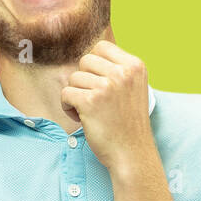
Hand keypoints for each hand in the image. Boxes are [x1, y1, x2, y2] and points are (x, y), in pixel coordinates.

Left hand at [60, 40, 155, 172]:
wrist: (132, 153)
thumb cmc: (128, 122)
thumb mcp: (133, 88)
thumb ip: (117, 69)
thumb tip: (89, 55)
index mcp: (135, 65)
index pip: (102, 47)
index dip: (95, 66)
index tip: (101, 85)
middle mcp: (123, 72)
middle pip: (85, 60)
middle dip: (84, 80)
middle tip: (95, 99)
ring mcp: (107, 86)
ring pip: (73, 78)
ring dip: (76, 95)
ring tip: (90, 111)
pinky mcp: (90, 101)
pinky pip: (66, 93)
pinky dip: (68, 107)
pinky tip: (81, 118)